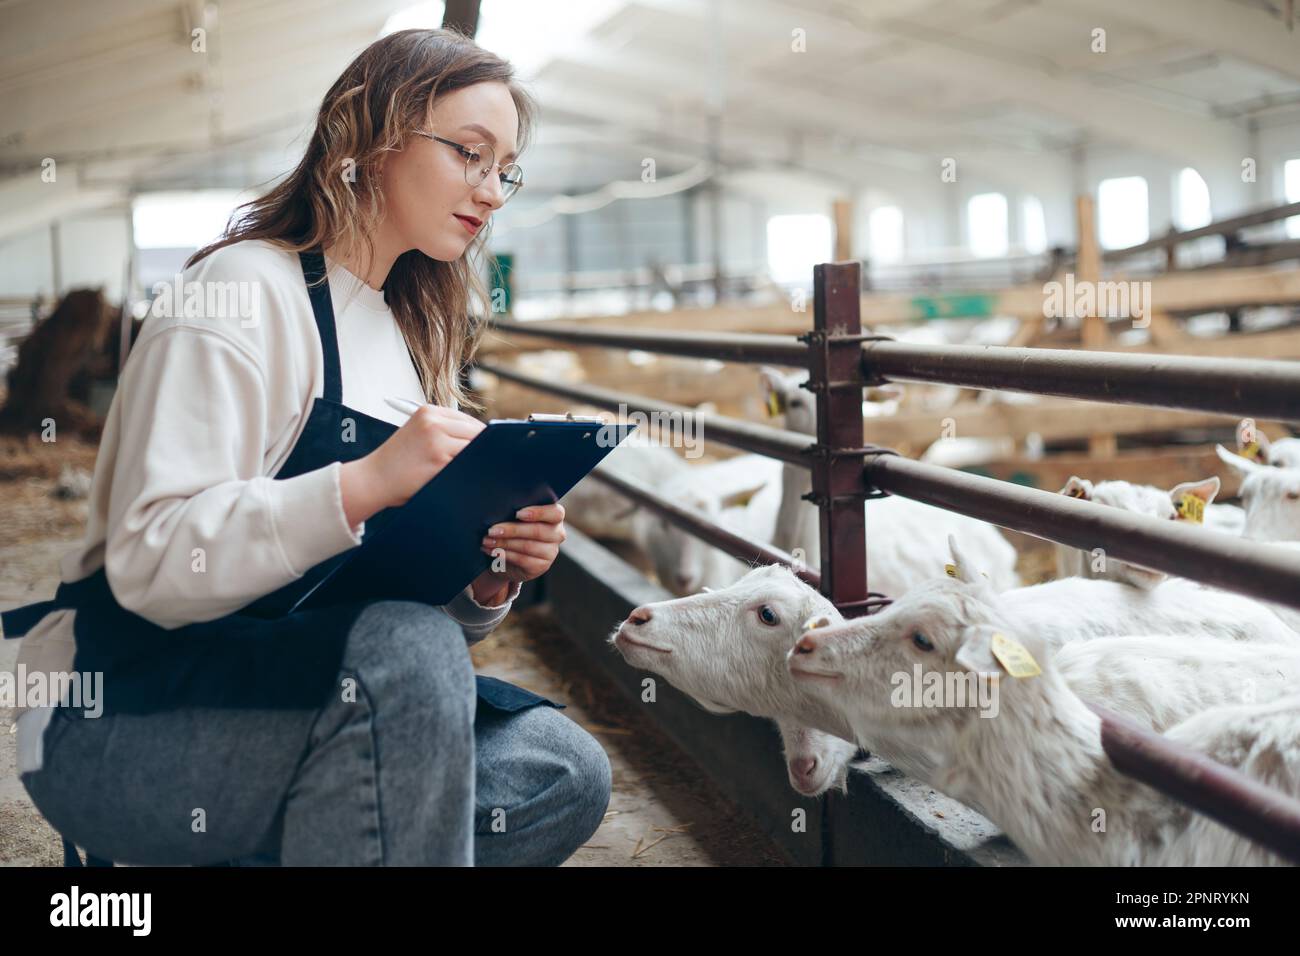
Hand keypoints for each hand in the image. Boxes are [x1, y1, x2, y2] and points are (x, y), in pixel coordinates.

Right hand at [340, 405, 484, 526]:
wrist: (373, 478)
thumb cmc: (397, 461)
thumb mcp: (417, 432)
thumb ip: (444, 430)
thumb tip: (481, 438)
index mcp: (429, 412)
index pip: (469, 421)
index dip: (479, 437)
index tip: (483, 449)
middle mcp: (433, 422)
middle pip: (477, 433)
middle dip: (480, 449)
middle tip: (480, 462)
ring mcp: (437, 441)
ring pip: (474, 449)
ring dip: (475, 460)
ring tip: (468, 470)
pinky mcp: (440, 461)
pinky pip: (466, 464)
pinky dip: (468, 471)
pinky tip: (461, 477)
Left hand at [476, 502, 566, 594]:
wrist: (511, 558)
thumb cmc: (515, 531)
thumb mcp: (517, 519)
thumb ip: (516, 513)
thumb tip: (499, 510)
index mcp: (555, 517)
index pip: (555, 513)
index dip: (538, 513)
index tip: (518, 514)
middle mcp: (557, 534)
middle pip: (537, 531)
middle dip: (512, 530)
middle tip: (492, 530)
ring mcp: (551, 552)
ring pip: (527, 546)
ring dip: (504, 543)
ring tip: (487, 541)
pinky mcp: (541, 566)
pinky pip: (522, 560)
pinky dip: (505, 555)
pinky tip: (493, 551)